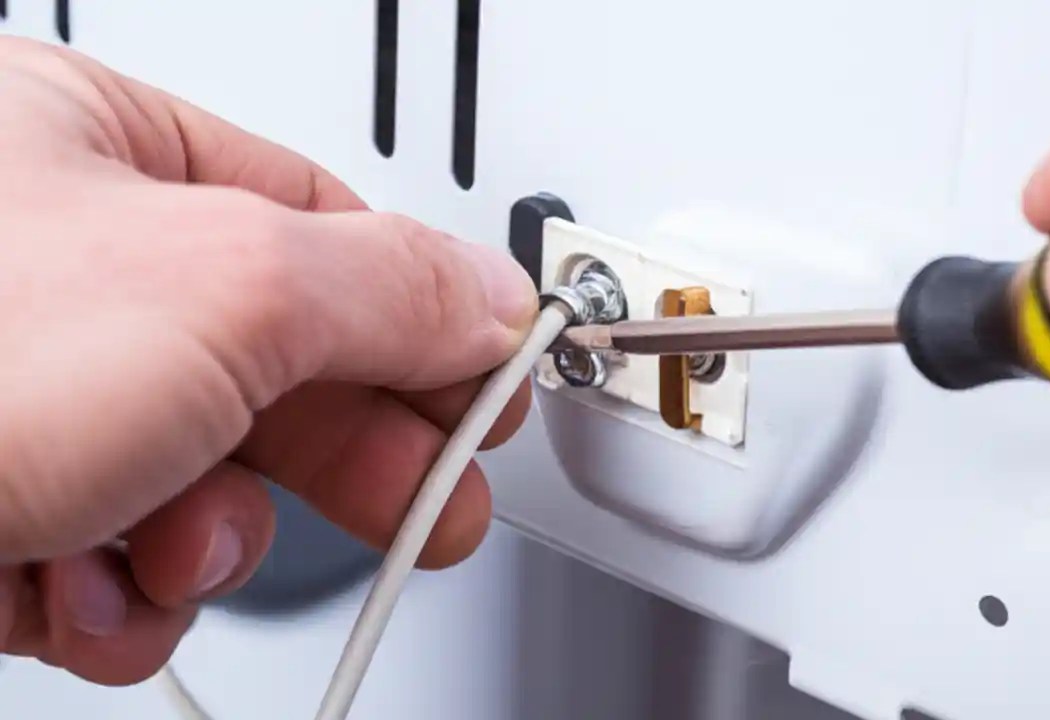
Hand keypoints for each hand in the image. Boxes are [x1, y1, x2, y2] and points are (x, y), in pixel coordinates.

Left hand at [0, 37, 536, 683]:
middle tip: (435, 501)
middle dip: (352, 451)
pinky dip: (116, 599)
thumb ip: (386, 283)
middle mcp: (52, 271)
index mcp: (92, 148)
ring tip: (172, 548)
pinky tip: (81, 589)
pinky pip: (110, 559)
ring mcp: (18, 399)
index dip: (426, 315)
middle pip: (272, 365)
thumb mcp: (216, 287)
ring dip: (206, 542)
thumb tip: (489, 297)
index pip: (323, 228)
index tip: (494, 384)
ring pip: (194, 482)